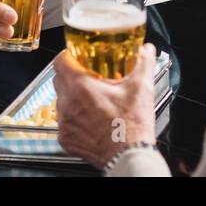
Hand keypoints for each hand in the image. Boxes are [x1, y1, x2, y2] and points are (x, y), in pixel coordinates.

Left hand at [53, 44, 157, 167]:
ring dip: (71, 97)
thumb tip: (146, 49)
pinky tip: (89, 119)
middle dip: (70, 76)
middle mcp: (68, 103)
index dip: (67, 56)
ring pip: (60, 100)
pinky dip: (73, 118)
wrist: (129, 155)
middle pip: (59, 79)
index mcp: (81, 87)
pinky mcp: (66, 138)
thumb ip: (144, 62)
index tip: (76, 57)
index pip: (60, 61)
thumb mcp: (141, 88)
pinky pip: (63, 121)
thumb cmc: (132, 126)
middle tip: (88, 78)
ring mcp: (65, 122)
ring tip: (91, 101)